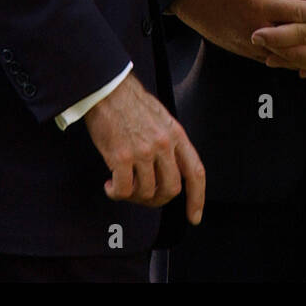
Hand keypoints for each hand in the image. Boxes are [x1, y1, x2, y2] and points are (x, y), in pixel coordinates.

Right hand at [83, 73, 205, 224]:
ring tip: (121, 185)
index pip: (195, 171)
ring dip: (133, 195)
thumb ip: (169, 144)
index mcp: (176, 134)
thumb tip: (168, 171)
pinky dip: (116, 193)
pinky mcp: (121, 157)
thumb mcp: (161, 119)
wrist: (108, 89)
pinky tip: (110, 185)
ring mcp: (143, 151)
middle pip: (170, 188)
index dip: (197, 197)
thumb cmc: (131, 103)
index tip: (194, 216)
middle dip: (157, 199)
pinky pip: (123, 190)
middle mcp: (163, 144)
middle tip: (143, 196)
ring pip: (146, 192)